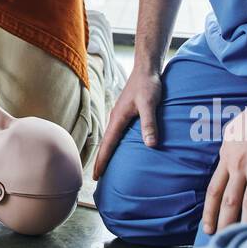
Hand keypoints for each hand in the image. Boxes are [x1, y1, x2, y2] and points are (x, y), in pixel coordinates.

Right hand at [92, 60, 162, 180]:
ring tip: (107, 166)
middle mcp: (116, 118)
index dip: (102, 161)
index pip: (107, 144)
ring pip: (111, 138)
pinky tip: (120, 147)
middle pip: (106, 143)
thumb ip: (149, 124)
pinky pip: (117, 133)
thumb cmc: (147, 85)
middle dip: (101, 160)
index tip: (96, 176)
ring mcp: (120, 115)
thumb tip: (150, 145)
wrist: (146, 69)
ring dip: (108, 152)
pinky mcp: (126, 113)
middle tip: (98, 177)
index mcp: (118, 118)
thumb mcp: (149, 104)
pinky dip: (115, 143)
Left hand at [201, 90, 246, 233]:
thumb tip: (223, 162)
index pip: (214, 190)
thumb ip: (227, 150)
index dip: (209, 211)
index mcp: (227, 158)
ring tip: (245, 240)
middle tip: (221, 241)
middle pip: (229, 201)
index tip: (207, 227)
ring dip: (246, 224)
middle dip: (224, 223)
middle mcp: (240, 166)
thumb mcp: (231, 131)